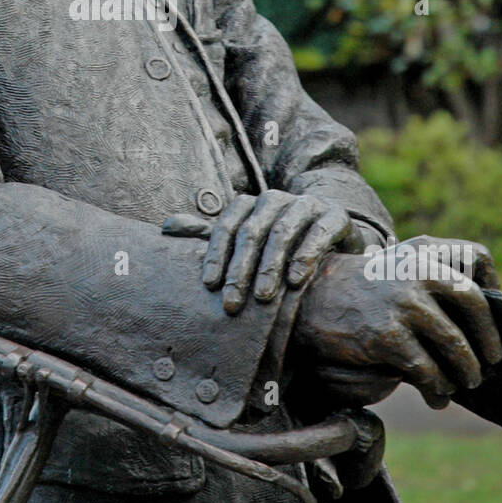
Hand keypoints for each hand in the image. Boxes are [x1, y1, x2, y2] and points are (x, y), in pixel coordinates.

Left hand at [162, 190, 365, 314]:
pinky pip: (319, 232)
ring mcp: (308, 205)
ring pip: (282, 231)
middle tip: (232, 302)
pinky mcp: (335, 216)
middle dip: (240, 268)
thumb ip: (209, 236)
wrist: (335, 238)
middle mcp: (277, 200)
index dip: (216, 253)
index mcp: (252, 205)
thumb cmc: (281, 247)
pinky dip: (306, 254)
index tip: (209, 285)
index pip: (228, 224)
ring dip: (270, 266)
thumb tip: (166, 227)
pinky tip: (296, 280)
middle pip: (252, 230)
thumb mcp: (245, 242)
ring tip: (262, 297)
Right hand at [292, 237, 501, 408]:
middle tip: (480, 372)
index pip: (472, 289)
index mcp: (421, 257)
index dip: (487, 323)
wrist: (305, 302)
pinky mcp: (386, 335)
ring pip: (453, 348)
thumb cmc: (355, 295)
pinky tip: (434, 396)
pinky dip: (435, 388)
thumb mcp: (393, 275)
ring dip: (461, 375)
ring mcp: (402, 304)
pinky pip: (427, 370)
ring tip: (457, 388)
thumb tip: (471, 336)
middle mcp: (416, 274)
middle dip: (481, 349)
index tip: (492, 346)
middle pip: (471, 314)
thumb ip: (428, 291)